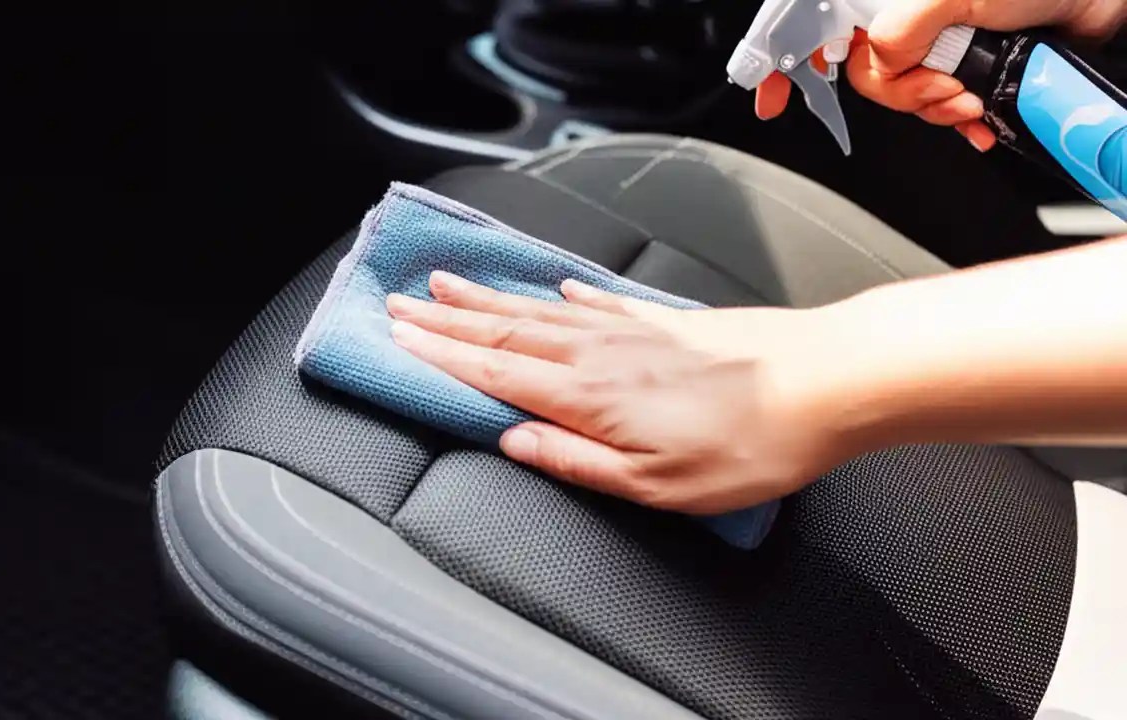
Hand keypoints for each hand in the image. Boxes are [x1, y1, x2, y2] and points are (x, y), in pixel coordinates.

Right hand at [385, 272, 863, 514]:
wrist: (827, 381)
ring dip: (489, 298)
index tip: (396, 335)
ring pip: (541, 310)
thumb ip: (576, 462)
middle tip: (399, 301)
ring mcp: (632, 330)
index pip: (494, 370)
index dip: (440, 353)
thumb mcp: (657, 484)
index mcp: (589, 396)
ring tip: (450, 283)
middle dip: (446, 319)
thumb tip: (512, 442)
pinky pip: (596, 301)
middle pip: (506, 331)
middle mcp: (600, 353)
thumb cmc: (750, 445)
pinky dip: (565, 293)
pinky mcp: (666, 322)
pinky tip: (553, 285)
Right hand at [754, 0, 1126, 150]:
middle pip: (863, 74)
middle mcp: (908, 15)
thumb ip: (901, 32)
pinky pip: (938, 107)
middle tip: (943, 91)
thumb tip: (878, 62)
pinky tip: (980, 117)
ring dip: (935, 110)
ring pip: (901, 97)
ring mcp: (937, 43)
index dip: (785, 59)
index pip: (818, 21)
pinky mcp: (965, 67)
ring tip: (974, 99)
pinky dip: (957, 120)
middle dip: (900, 95)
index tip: (768, 99)